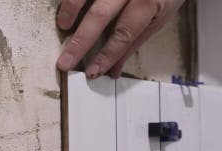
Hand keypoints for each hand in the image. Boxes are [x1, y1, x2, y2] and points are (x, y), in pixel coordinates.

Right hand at [56, 0, 185, 77]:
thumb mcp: (159, 18)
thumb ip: (134, 42)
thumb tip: (113, 70)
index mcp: (147, 3)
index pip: (123, 34)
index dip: (106, 55)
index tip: (92, 72)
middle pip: (100, 15)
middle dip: (80, 41)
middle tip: (64, 61)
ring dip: (71, 8)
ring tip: (62, 25)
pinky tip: (65, 5)